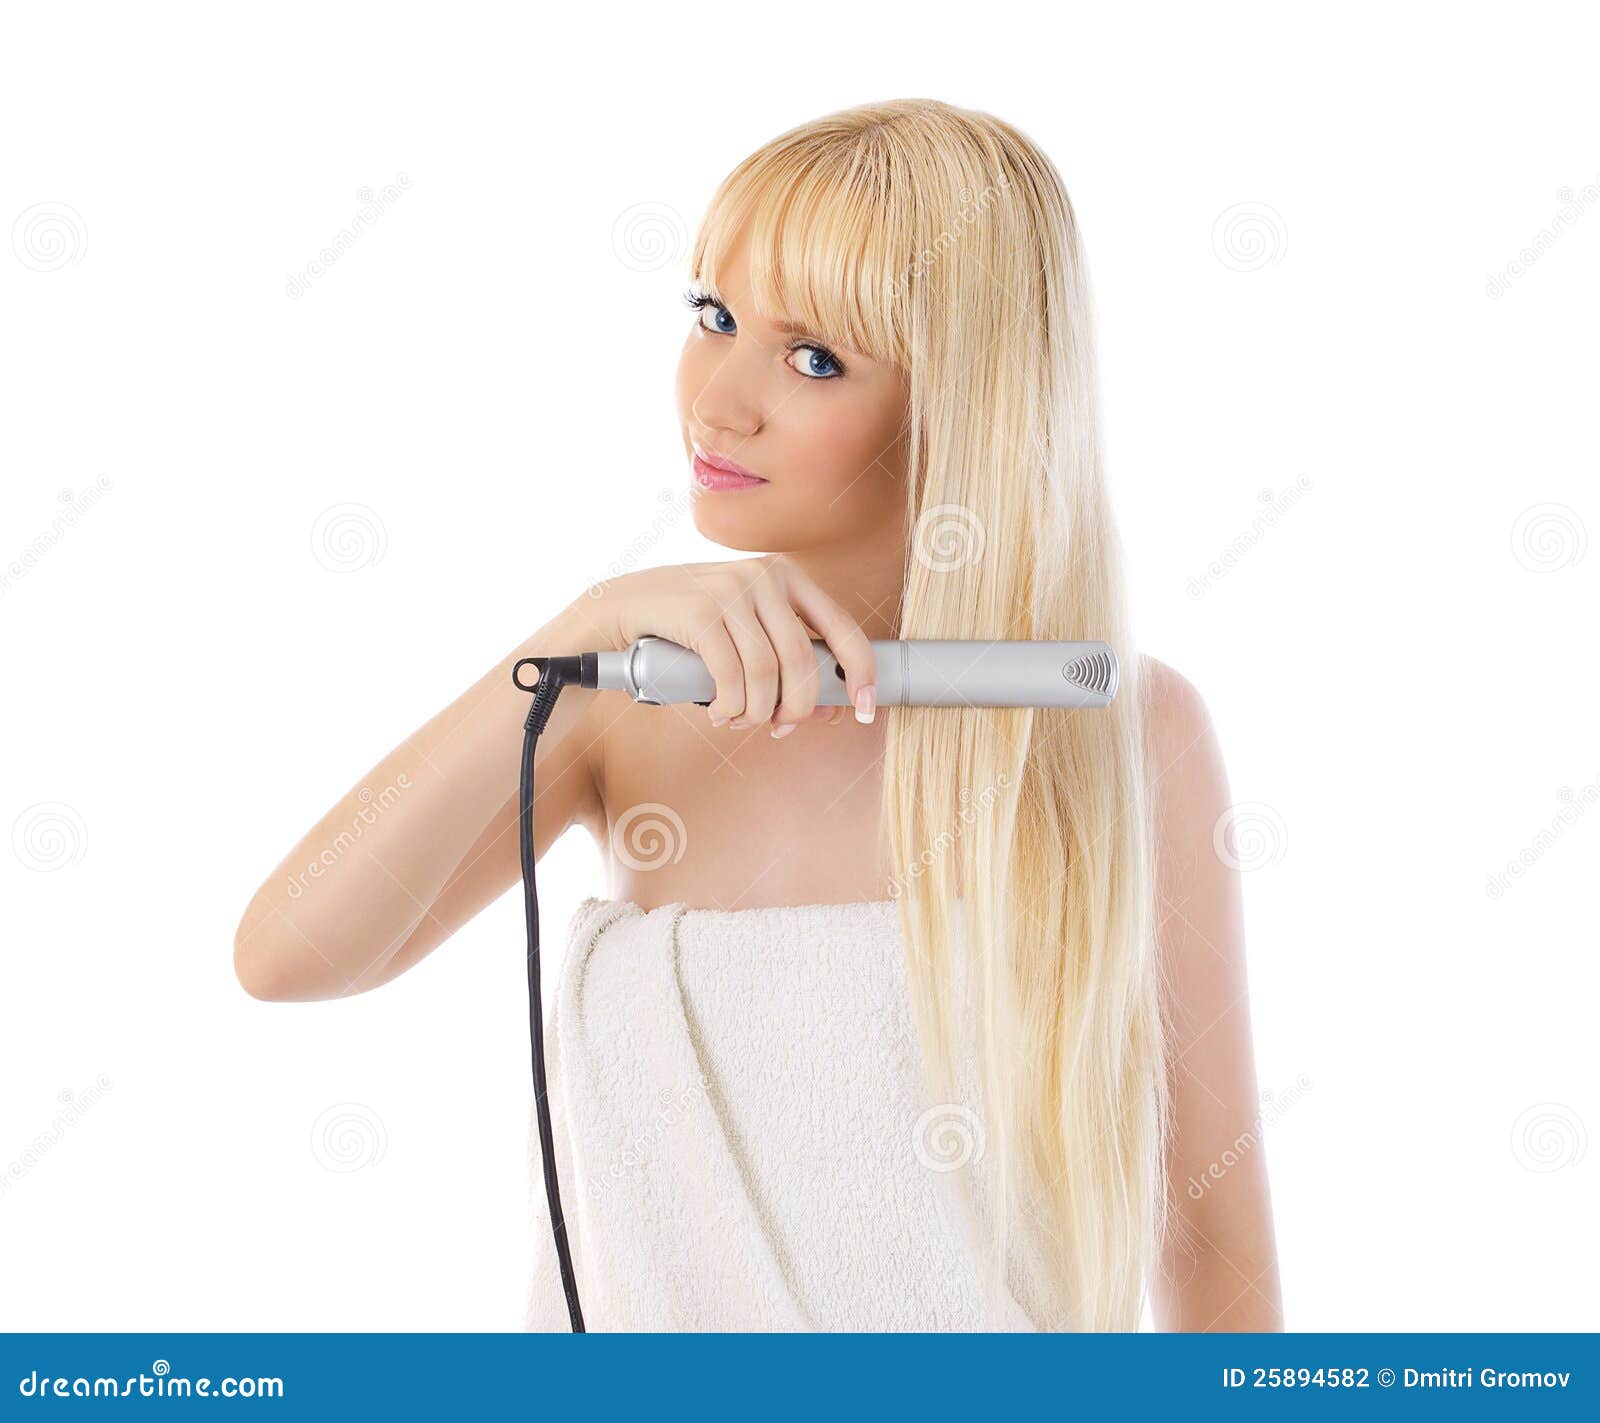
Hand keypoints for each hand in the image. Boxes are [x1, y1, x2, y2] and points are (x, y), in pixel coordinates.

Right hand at [583, 557, 877, 734]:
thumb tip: (831, 710)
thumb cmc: (688, 629)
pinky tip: (719, 712)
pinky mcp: (701, 612)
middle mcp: (764, 576)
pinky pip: (733, 678)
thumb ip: (785, 667)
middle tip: (779, 727)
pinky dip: (730, 707)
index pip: (843, 628)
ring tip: (738, 719)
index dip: (862, 673)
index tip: (868, 709)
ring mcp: (732, 590)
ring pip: (767, 675)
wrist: (619, 609)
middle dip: (796, 708)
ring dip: (756, 712)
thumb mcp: (744, 638)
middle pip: (803, 661)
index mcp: (786, 576)